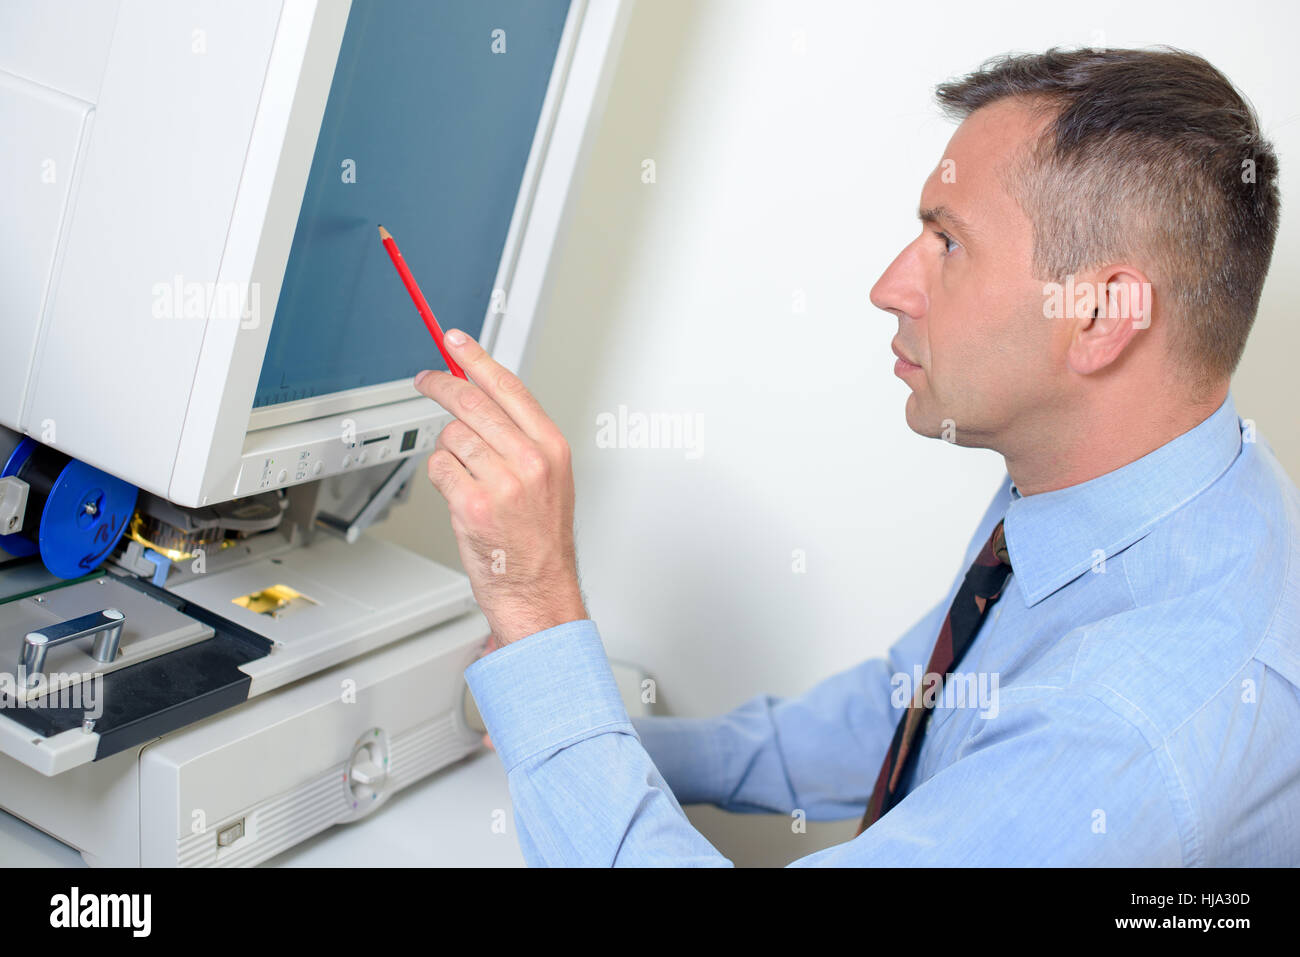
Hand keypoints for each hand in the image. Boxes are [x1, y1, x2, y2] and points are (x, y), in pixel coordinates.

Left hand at [414, 329, 586, 645]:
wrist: (539, 588)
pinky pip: (440, 469)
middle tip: (427, 379)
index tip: (455, 341)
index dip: (476, 359)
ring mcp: (501, 482)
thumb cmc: (540, 538)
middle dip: (441, 386)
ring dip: (449, 451)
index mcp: (551, 447)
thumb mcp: (549, 477)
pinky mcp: (473, 504)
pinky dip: (442, 478)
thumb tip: (481, 397)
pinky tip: (461, 496)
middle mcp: (529, 460)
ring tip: (467, 476)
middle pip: (472, 402)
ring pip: (452, 437)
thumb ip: (519, 436)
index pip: (508, 387)